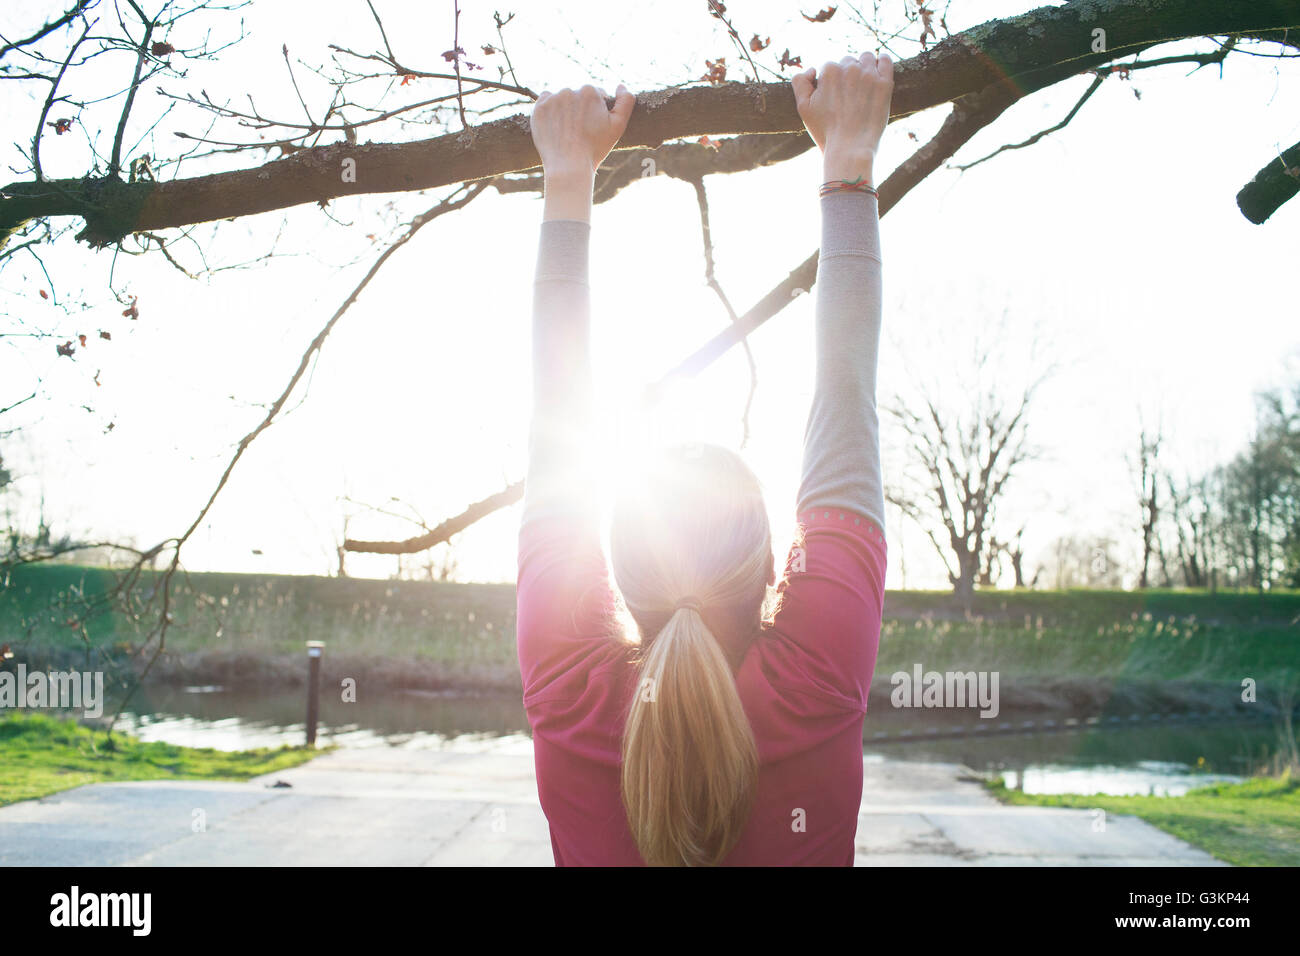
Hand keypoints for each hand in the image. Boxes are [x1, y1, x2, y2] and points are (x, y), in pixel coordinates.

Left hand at [531, 83, 635, 179]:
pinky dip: (550, 110)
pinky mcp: (539, 108)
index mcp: (590, 91)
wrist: (568, 166)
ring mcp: (553, 99)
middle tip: (580, 132)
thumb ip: (625, 102)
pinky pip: (545, 100)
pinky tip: (556, 126)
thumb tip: (620, 86)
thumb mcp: (618, 126)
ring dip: (565, 109)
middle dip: (580, 109)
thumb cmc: (595, 148)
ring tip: (568, 131)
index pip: (595, 95)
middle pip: (578, 96)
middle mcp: (570, 90)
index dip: (596, 112)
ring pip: (562, 99)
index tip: (593, 128)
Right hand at [792, 53, 893, 182]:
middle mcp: (849, 68)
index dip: (830, 82)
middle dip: (847, 74)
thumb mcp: (803, 107)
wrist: (850, 149)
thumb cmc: (825, 131)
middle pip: (848, 61)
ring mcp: (869, 75)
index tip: (833, 98)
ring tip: (862, 85)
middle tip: (847, 96)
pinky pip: (885, 60)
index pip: (830, 67)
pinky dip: (881, 61)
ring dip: (863, 66)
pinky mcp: (884, 84)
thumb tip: (813, 69)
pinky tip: (878, 70)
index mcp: (829, 70)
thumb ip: (799, 82)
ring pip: (866, 57)